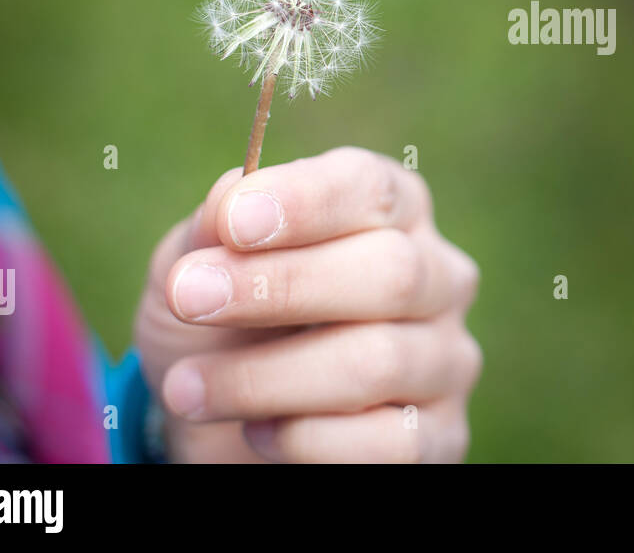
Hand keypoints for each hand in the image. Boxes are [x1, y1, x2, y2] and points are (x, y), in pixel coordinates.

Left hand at [132, 147, 481, 461]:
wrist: (222, 424)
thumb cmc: (224, 322)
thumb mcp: (196, 263)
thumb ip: (211, 227)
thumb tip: (229, 196)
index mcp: (393, 212)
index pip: (371, 189)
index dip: (305, 202)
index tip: (234, 223)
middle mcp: (439, 278)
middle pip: (392, 271)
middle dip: (281, 286)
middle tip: (191, 298)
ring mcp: (447, 359)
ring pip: (379, 362)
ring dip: (266, 377)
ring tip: (186, 388)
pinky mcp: (441, 436)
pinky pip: (391, 443)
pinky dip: (307, 440)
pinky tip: (258, 433)